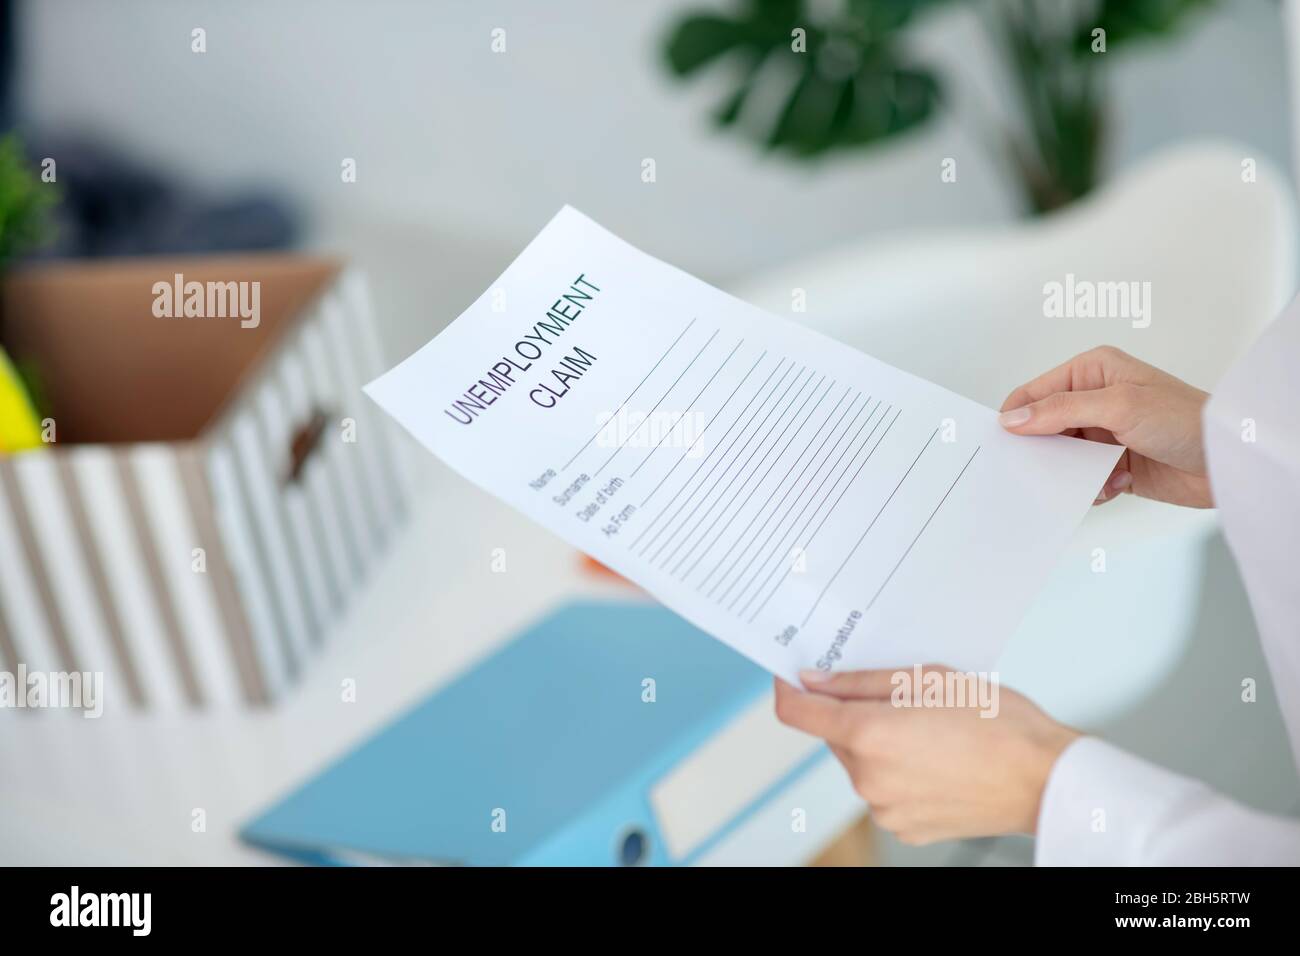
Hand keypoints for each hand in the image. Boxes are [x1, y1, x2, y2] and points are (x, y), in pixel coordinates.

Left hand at [774, 667, 1079, 844]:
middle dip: (855, 714)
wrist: (1045, 778)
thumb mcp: (927, 678)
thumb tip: (815, 680)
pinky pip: (884, 790)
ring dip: (879, 744)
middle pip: (835, 736)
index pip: (797, 713)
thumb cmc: (997, 722)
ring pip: (860, 763)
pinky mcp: (904, 827)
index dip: (790, 688)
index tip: (794, 675)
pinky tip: (937, 760)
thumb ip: (861, 681)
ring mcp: (885, 808)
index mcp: (868, 735)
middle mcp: (868, 778)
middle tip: (903, 699)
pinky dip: (898, 773)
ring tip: (931, 732)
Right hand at [997, 346, 1211, 507]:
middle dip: (1044, 450)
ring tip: (1095, 474)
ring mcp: (1104, 433)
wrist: (1226, 462)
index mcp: (1093, 371)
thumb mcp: (1119, 406)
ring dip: (1071, 472)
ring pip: (1061, 458)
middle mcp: (1095, 399)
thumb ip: (1061, 410)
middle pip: (1044, 427)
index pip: (1036, 392)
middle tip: (1041, 467)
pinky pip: (1081, 480)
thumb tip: (1015, 418)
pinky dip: (1091, 487)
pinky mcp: (1112, 464)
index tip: (1001, 441)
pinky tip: (1117, 483)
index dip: (1016, 415)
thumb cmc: (1186, 419)